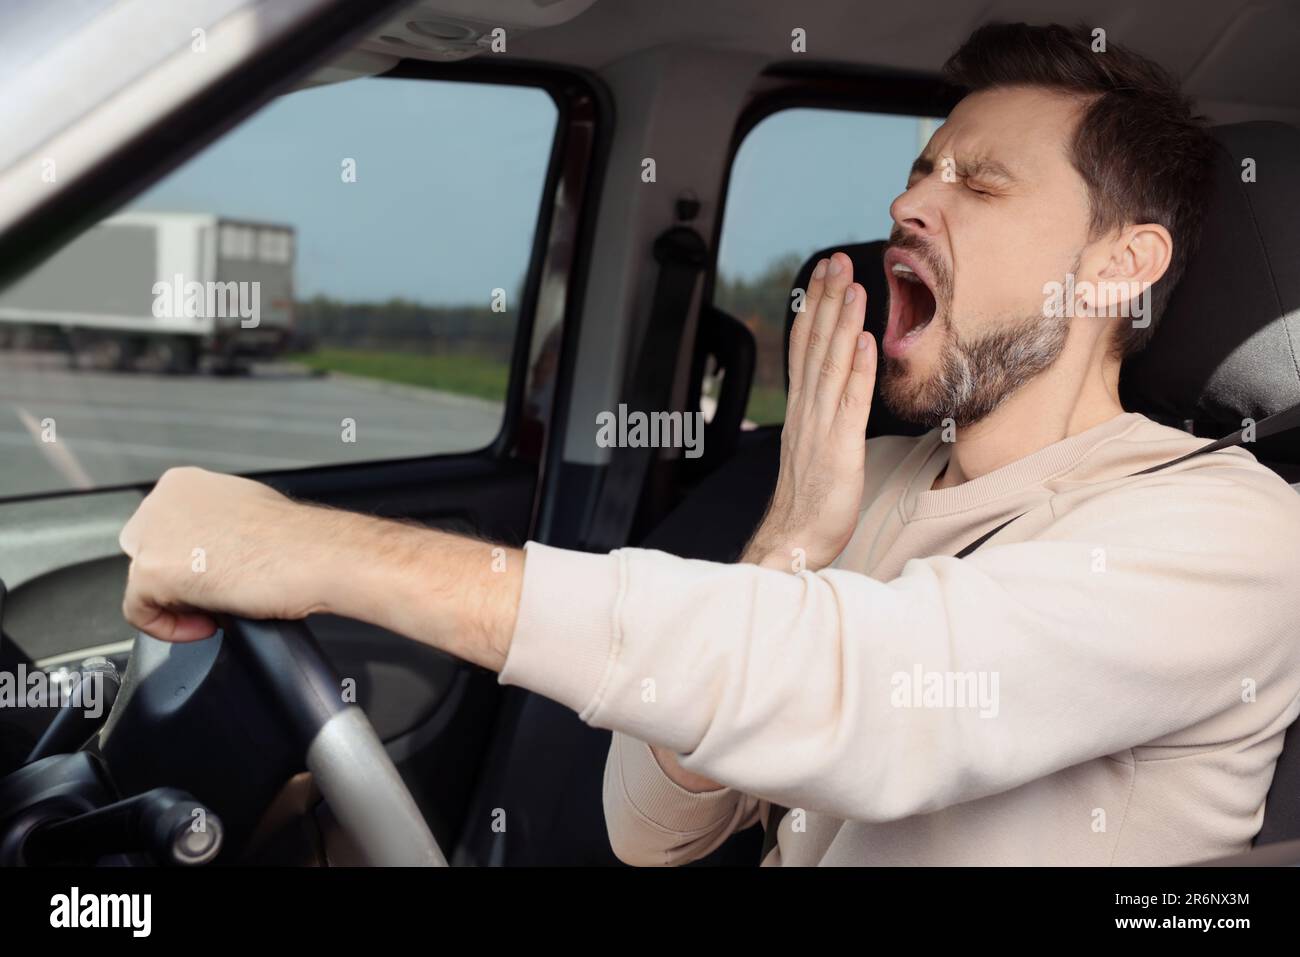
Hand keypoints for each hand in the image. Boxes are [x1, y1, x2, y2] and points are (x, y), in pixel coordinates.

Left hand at [119, 467, 348, 640]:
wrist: (316, 555)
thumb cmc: (299, 539)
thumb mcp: (247, 511)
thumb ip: (214, 524)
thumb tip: (211, 549)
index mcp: (183, 483)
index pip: (162, 530)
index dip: (188, 560)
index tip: (217, 573)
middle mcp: (161, 501)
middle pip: (145, 554)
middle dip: (177, 579)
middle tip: (217, 593)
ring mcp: (153, 534)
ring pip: (143, 583)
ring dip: (180, 603)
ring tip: (220, 607)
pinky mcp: (151, 571)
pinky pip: (140, 612)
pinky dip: (171, 628)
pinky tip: (209, 624)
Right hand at [743, 251, 876, 571]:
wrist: (793, 540)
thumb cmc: (808, 501)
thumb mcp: (815, 450)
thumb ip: (822, 417)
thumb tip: (835, 392)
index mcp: (801, 410)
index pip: (805, 348)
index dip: (814, 308)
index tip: (823, 274)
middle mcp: (806, 411)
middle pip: (814, 346)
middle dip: (825, 300)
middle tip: (834, 260)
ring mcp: (820, 428)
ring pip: (831, 365)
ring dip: (842, 323)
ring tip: (852, 286)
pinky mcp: (840, 449)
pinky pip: (850, 403)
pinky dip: (858, 370)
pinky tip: (865, 341)